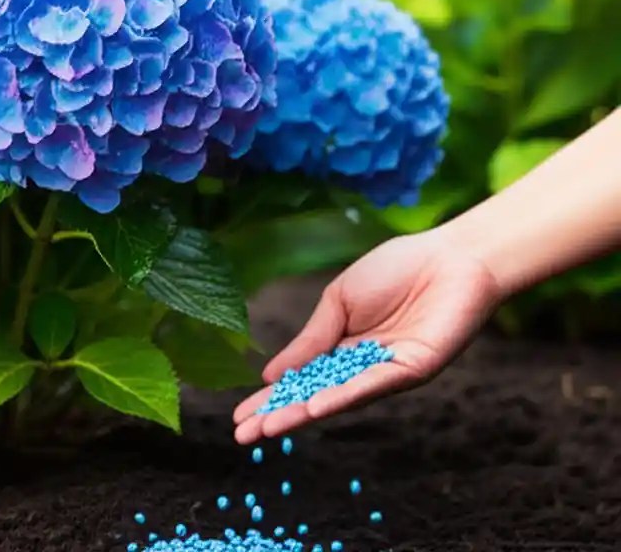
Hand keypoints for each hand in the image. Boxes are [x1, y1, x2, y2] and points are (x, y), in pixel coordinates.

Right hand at [232, 226, 502, 444]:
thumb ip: (310, 339)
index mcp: (341, 349)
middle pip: (313, 397)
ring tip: (269, 428)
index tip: (239, 417)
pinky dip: (342, 397)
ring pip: (337, 398)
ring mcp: (386, 372)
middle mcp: (361, 368)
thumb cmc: (397, 269)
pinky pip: (371, 385)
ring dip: (302, 414)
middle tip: (243, 436)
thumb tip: (271, 374)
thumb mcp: (337, 301)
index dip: (269, 398)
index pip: (298, 380)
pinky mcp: (412, 369)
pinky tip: (314, 407)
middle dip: (278, 415)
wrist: (452, 256)